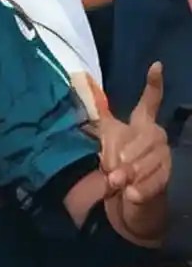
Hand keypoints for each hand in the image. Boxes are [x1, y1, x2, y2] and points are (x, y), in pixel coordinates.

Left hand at [99, 63, 170, 242]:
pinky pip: (153, 180)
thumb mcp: (104, 145)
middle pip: (144, 137)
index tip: (156, 66)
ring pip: (148, 159)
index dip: (153, 85)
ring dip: (129, 173)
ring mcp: (164, 156)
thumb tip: (99, 121)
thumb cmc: (115, 168)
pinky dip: (139, 188)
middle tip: (110, 169)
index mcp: (140, 125)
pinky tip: (130, 194)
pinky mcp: (166, 177)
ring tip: (116, 183)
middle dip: (124, 153)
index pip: (149, 102)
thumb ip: (102, 130)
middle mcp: (156, 136)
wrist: (126, 201)